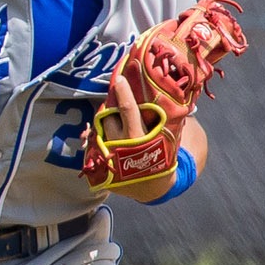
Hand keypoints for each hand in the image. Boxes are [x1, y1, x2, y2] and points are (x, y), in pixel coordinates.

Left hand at [81, 77, 172, 201]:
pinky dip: (101, 134)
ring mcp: (108, 156)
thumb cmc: (162, 157)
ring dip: (106, 120)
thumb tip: (169, 93)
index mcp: (138, 138)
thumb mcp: (167, 137)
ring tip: (116, 118)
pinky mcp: (100, 163)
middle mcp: (120, 146)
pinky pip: (95, 142)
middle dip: (112, 106)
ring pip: (100, 128)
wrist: (152, 186)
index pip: (127, 110)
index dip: (123, 92)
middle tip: (117, 99)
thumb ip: (165, 118)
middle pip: (108, 116)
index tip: (119, 79)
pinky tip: (110, 134)